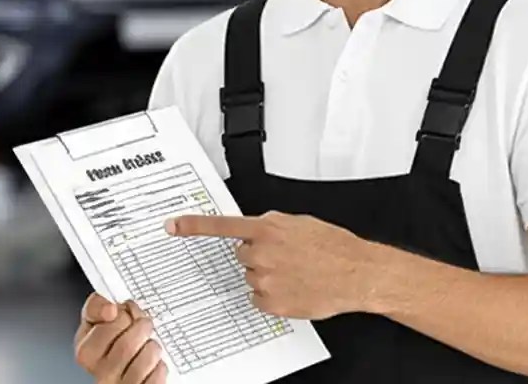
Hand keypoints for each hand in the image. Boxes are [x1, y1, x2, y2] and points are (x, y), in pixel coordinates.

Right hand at [74, 293, 167, 383]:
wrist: (124, 373)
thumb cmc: (111, 345)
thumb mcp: (96, 323)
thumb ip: (95, 307)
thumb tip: (109, 309)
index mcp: (87, 353)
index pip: (105, 328)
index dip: (121, 314)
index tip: (125, 312)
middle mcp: (102, 373)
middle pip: (127, 344)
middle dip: (141, 327)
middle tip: (143, 324)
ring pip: (146, 358)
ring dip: (152, 346)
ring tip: (148, 345)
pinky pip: (158, 376)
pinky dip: (159, 366)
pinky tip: (152, 364)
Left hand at [167, 211, 380, 319]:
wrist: (356, 273)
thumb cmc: (332, 247)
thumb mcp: (299, 223)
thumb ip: (271, 225)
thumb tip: (257, 230)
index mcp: (266, 229)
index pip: (221, 226)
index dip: (193, 226)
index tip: (171, 226)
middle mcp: (261, 254)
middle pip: (241, 255)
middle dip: (258, 255)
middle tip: (284, 257)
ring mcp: (264, 280)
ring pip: (251, 276)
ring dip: (267, 274)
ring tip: (296, 272)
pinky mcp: (271, 302)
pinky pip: (258, 297)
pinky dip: (272, 295)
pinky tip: (293, 288)